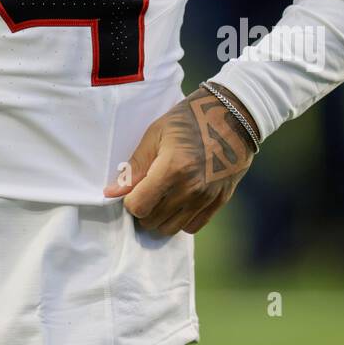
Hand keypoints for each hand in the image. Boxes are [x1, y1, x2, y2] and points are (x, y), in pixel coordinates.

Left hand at [104, 85, 258, 234]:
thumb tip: (111, 193)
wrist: (232, 116)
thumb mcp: (156, 135)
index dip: (130, 200)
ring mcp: (207, 198)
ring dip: (160, 216)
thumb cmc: (189, 120)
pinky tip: (179, 200)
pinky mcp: (220, 202)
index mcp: (173, 168)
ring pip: (170, 229)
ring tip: (162, 194)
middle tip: (146, 189)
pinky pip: (192, 227)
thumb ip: (134, 167)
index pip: (139, 206)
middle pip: (152, 221)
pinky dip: (180, 219)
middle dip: (143, 208)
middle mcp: (191, 189)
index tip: (134, 187)